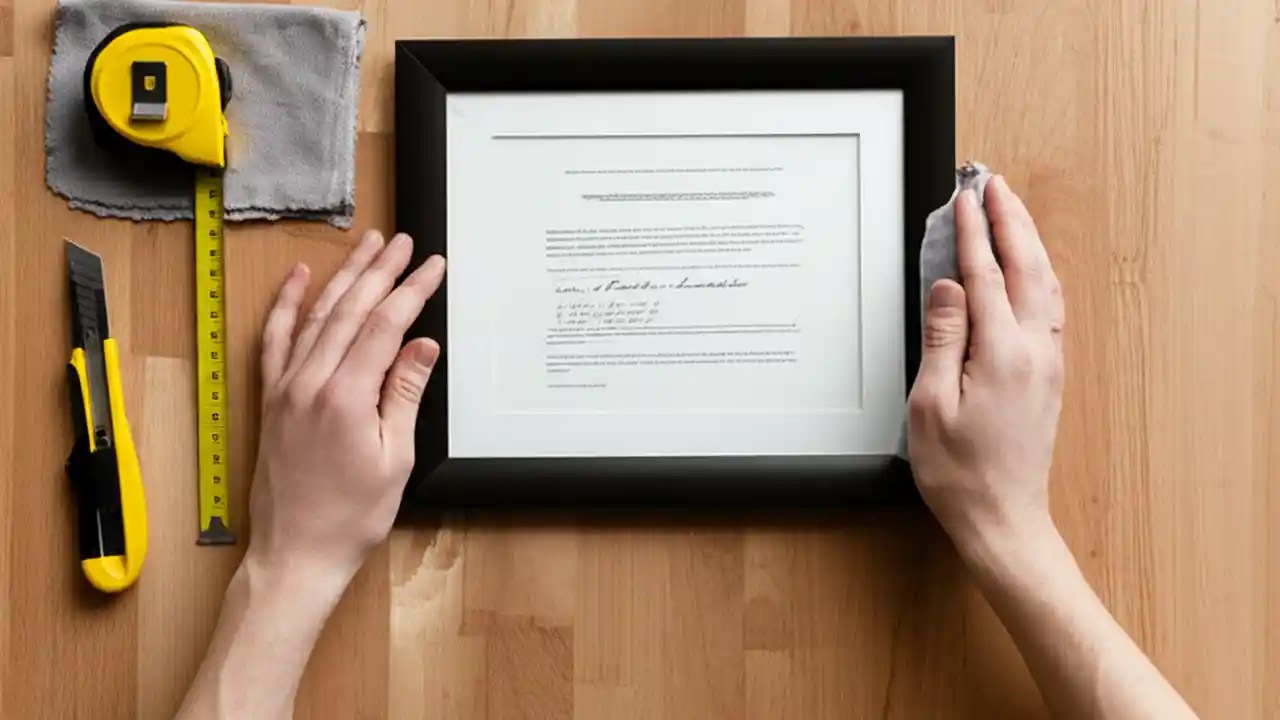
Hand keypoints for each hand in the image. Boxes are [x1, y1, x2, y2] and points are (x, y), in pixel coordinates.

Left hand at [249, 231, 444, 582]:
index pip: (384, 326)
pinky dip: (285, 305)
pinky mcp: (271, 399)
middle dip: (380, 271)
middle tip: (402, 242)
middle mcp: (309, 383)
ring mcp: (285, 388)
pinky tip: (299, 279)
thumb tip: (422, 346)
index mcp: (345, 397)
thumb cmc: (349, 517)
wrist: (295, 554)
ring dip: (343, 277)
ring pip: (315, 316)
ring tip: (365, 246)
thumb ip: (405, 394)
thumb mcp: (395, 458)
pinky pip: (275, 339)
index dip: (411, 292)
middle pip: (349, 311)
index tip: (432, 267)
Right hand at [907, 176, 1065, 551]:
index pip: (984, 276)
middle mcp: (1034, 351)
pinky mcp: (1049, 376)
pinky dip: (1038, 273)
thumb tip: (948, 286)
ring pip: (1044, 283)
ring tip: (1012, 211)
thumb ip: (941, 337)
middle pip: (1026, 267)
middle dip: (1010, 220)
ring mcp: (1047, 363)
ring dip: (1028, 241)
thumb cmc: (960, 472)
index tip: (964, 199)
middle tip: (994, 183)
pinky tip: (1030, 267)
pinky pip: (1049, 306)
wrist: (1004, 518)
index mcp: (1002, 353)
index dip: (972, 233)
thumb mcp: (931, 404)